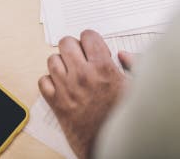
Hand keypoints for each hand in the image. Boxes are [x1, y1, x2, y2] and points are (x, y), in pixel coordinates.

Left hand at [39, 31, 126, 158]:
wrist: (108, 144)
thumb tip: (123, 55)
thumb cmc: (121, 119)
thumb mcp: (136, 89)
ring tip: (70, 71)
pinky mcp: (56, 103)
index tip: (92, 47)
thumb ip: (134, 66)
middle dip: (74, 47)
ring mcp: (67, 88)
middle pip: (66, 43)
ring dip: (60, 63)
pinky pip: (43, 81)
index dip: (90, 40)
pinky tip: (60, 85)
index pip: (88, 36)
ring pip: (52, 60)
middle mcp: (82, 75)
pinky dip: (49, 81)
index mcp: (103, 69)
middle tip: (79, 56)